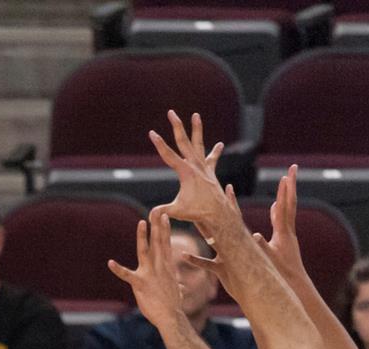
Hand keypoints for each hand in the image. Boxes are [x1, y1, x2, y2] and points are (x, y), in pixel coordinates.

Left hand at [108, 208, 185, 332]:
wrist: (171, 317)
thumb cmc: (173, 307)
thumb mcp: (177, 292)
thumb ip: (176, 285)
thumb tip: (180, 286)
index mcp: (167, 267)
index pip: (166, 244)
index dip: (165, 230)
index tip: (165, 216)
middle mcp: (160, 267)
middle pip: (159, 242)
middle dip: (158, 226)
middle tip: (157, 211)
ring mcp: (150, 274)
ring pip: (145, 252)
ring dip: (142, 237)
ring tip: (141, 223)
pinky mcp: (140, 284)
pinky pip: (126, 275)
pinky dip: (118, 269)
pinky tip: (110, 263)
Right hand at [148, 110, 235, 239]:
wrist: (218, 214)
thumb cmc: (198, 213)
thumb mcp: (177, 211)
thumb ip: (161, 211)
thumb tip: (149, 216)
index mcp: (186, 171)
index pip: (168, 155)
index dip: (159, 144)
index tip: (152, 132)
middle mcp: (196, 165)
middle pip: (184, 141)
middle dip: (177, 126)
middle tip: (171, 112)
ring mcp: (204, 167)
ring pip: (198, 144)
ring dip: (197, 129)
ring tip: (196, 115)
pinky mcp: (210, 172)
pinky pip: (212, 159)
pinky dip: (215, 153)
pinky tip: (219, 145)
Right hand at [263, 164, 307, 280]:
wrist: (295, 284)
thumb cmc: (281, 274)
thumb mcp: (268, 261)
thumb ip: (261, 248)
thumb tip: (255, 236)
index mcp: (283, 234)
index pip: (283, 209)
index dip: (283, 193)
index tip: (284, 177)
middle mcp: (289, 231)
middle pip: (290, 203)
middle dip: (290, 185)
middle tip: (292, 168)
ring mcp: (289, 235)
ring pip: (288, 210)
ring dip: (285, 195)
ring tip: (285, 183)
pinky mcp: (286, 240)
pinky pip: (282, 220)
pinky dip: (278, 210)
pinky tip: (276, 207)